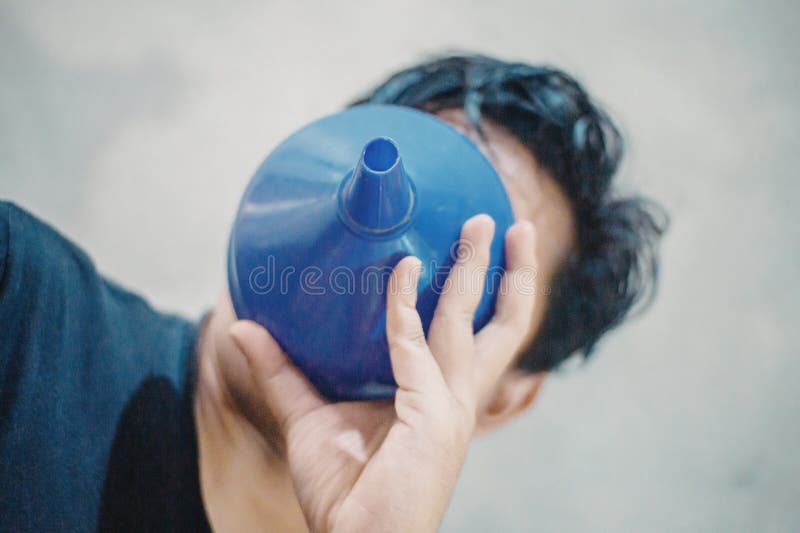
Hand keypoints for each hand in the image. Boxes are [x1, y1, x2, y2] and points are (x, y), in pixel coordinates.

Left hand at [229, 215, 536, 532]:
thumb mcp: (309, 417)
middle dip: (513, 273)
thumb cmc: (342, 491)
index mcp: (446, 398)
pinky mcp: (431, 415)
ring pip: (473, 322)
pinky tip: (402, 268)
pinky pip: (414, 344)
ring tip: (485, 225)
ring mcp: (451, 406)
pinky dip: (405, 304)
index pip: (483, 338)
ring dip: (477, 269)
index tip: (484, 252)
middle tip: (509, 221)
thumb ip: (282, 371)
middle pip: (505, 326)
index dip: (491, 294)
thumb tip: (242, 327)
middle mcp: (459, 398)